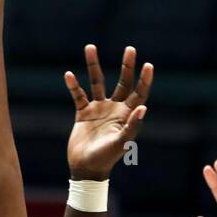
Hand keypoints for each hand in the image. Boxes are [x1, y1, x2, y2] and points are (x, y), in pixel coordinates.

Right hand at [65, 45, 153, 180]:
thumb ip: (132, 126)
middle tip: (130, 49)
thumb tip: (143, 108)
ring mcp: (98, 110)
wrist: (86, 169)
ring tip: (90, 47)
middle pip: (122, 83)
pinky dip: (73, 86)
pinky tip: (69, 74)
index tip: (148, 64)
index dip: (144, 80)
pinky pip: (78, 95)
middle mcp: (114, 109)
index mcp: (126, 116)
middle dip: (127, 66)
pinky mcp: (83, 113)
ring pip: (97, 83)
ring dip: (94, 65)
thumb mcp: (121, 143)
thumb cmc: (106, 159)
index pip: (139, 93)